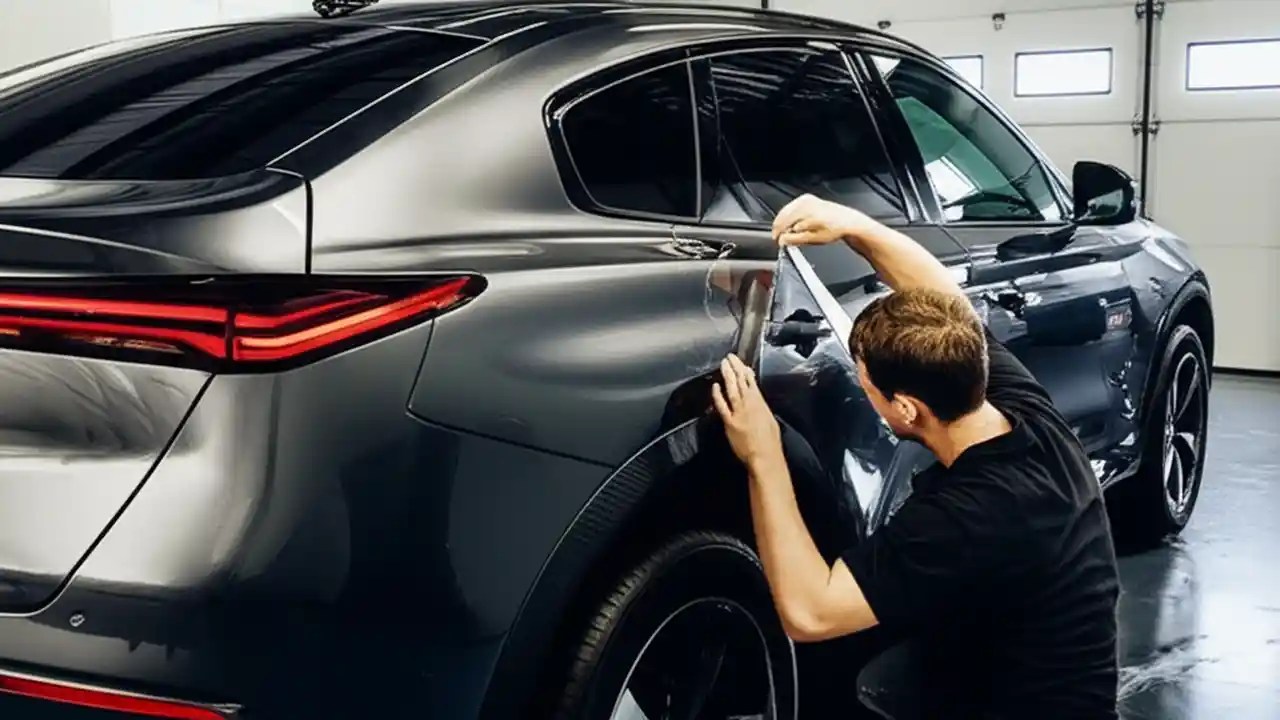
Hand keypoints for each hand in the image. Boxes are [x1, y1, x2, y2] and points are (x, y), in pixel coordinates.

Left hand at [712, 354, 782, 469]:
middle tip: (730, 357)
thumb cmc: (770, 442)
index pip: (752, 383)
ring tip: (724, 364)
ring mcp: (738, 412)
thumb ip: (761, 409)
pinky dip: (718, 395)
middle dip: (736, 368)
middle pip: (741, 382)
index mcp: (760, 403)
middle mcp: (749, 404)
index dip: (746, 372)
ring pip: (732, 389)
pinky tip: (715, 386)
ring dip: (727, 375)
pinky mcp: (729, 421)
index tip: (742, 364)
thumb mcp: (770, 420)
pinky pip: (722, 405)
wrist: (764, 455)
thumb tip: (757, 403)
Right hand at [772, 194, 876, 247]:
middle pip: (783, 215)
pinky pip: (792, 208)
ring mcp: (805, 199)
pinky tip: (795, 226)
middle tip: (782, 239)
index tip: (779, 242)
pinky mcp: (807, 199)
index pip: (783, 223)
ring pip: (786, 212)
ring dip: (785, 223)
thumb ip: (795, 239)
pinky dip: (790, 217)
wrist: (848, 222)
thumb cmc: (835, 229)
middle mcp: (804, 202)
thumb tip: (782, 240)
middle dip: (780, 228)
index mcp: (804, 210)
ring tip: (789, 234)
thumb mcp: (813, 239)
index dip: (779, 234)